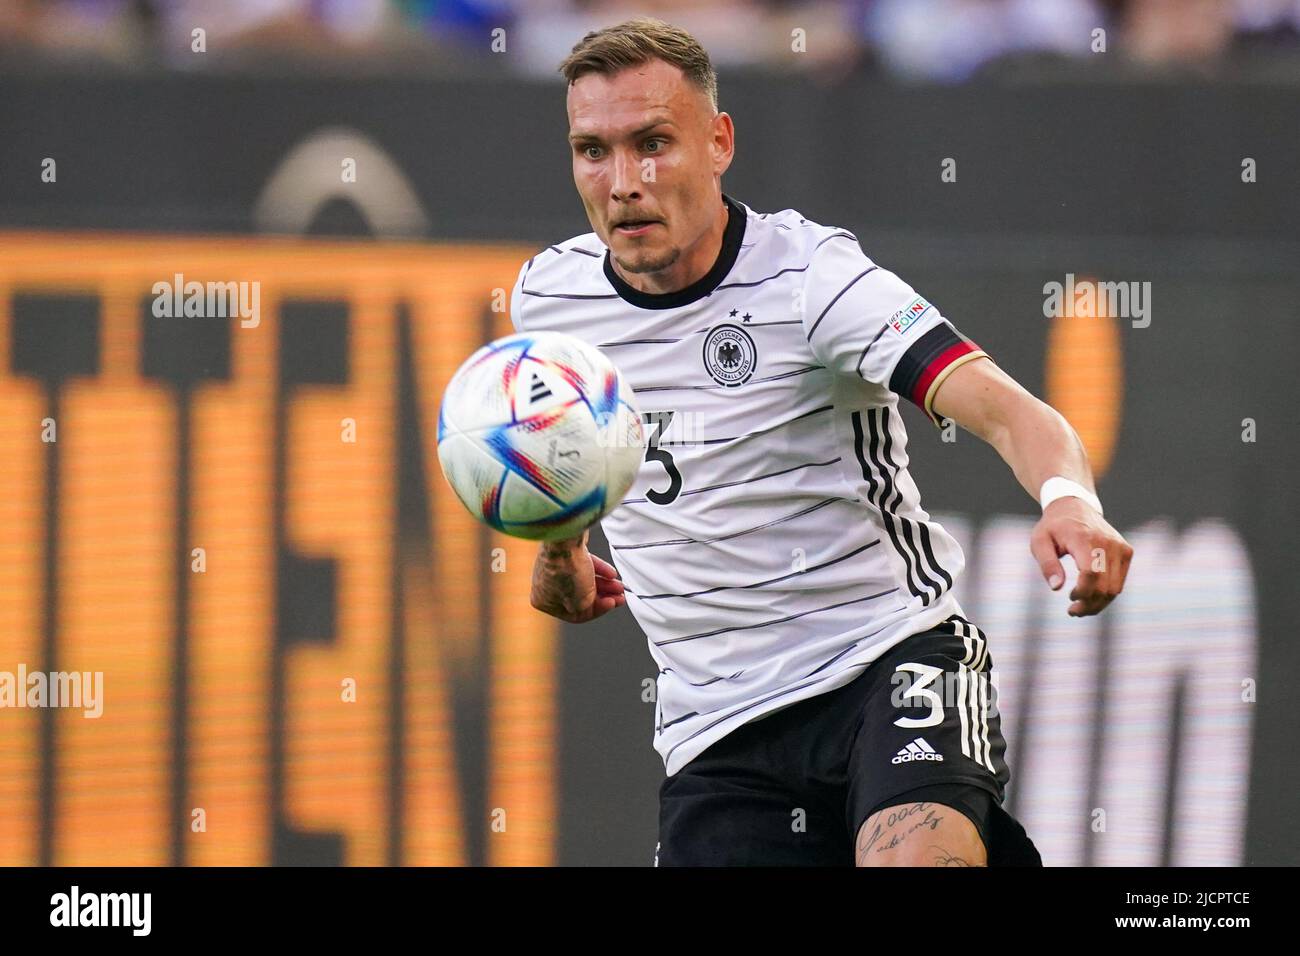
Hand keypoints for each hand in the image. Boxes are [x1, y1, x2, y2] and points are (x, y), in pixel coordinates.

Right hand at [529, 529, 626, 622]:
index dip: (597, 610)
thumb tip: (595, 605)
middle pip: (581, 596)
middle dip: (604, 597)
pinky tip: (612, 573)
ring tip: (620, 585)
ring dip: (605, 585)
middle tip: (620, 596)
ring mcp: (555, 568)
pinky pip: (584, 566)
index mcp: (544, 601)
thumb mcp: (581, 603)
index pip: (575, 614)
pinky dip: (598, 570)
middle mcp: (546, 586)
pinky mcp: (565, 553)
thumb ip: (587, 610)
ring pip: (584, 581)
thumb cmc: (568, 575)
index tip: (612, 604)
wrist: (564, 541)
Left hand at [1030, 497, 1132, 616]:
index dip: (1082, 592)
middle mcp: (1107, 542)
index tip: (1069, 598)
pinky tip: (1091, 597)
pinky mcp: (1126, 551)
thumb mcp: (1039, 542)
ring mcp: (1120, 547)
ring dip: (1099, 604)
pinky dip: (1106, 595)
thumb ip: (1047, 564)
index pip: (1091, 573)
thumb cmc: (1053, 527)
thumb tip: (1056, 587)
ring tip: (1080, 608)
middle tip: (1072, 611)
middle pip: (1105, 586)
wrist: (1074, 506)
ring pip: (1115, 589)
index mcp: (1084, 538)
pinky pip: (1119, 582)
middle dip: (1089, 605)